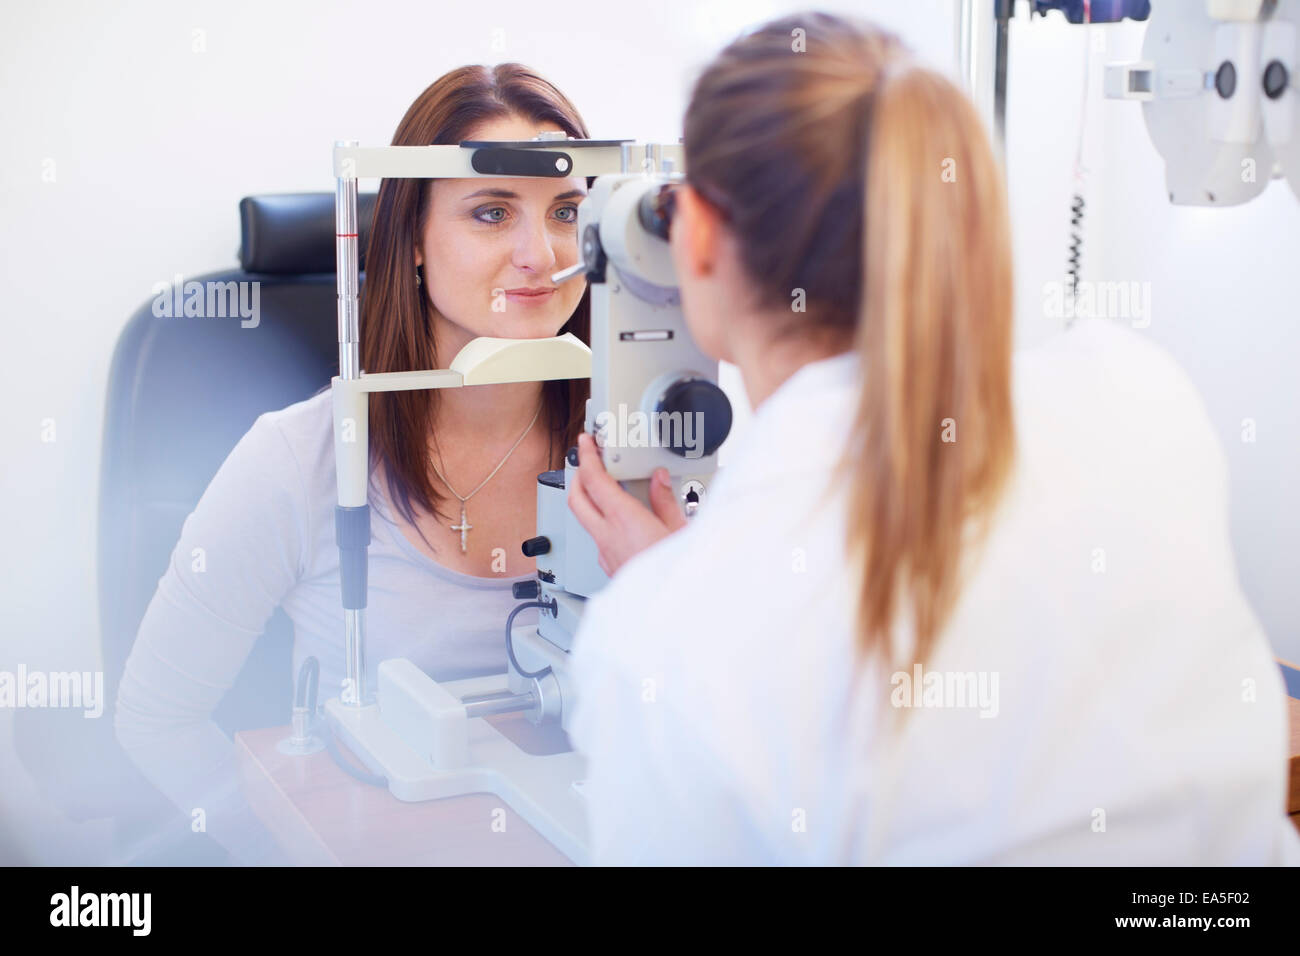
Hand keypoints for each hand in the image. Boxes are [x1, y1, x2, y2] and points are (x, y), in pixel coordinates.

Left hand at [567, 432, 687, 576]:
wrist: (674, 615)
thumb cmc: (679, 575)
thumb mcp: (680, 530)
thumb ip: (665, 501)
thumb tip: (660, 481)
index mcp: (624, 520)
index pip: (593, 480)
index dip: (586, 456)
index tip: (585, 442)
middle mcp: (607, 536)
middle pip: (577, 499)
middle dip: (578, 475)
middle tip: (587, 461)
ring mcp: (605, 554)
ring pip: (587, 519)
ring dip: (592, 501)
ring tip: (610, 489)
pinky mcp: (610, 567)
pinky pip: (600, 538)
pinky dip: (606, 522)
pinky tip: (623, 521)